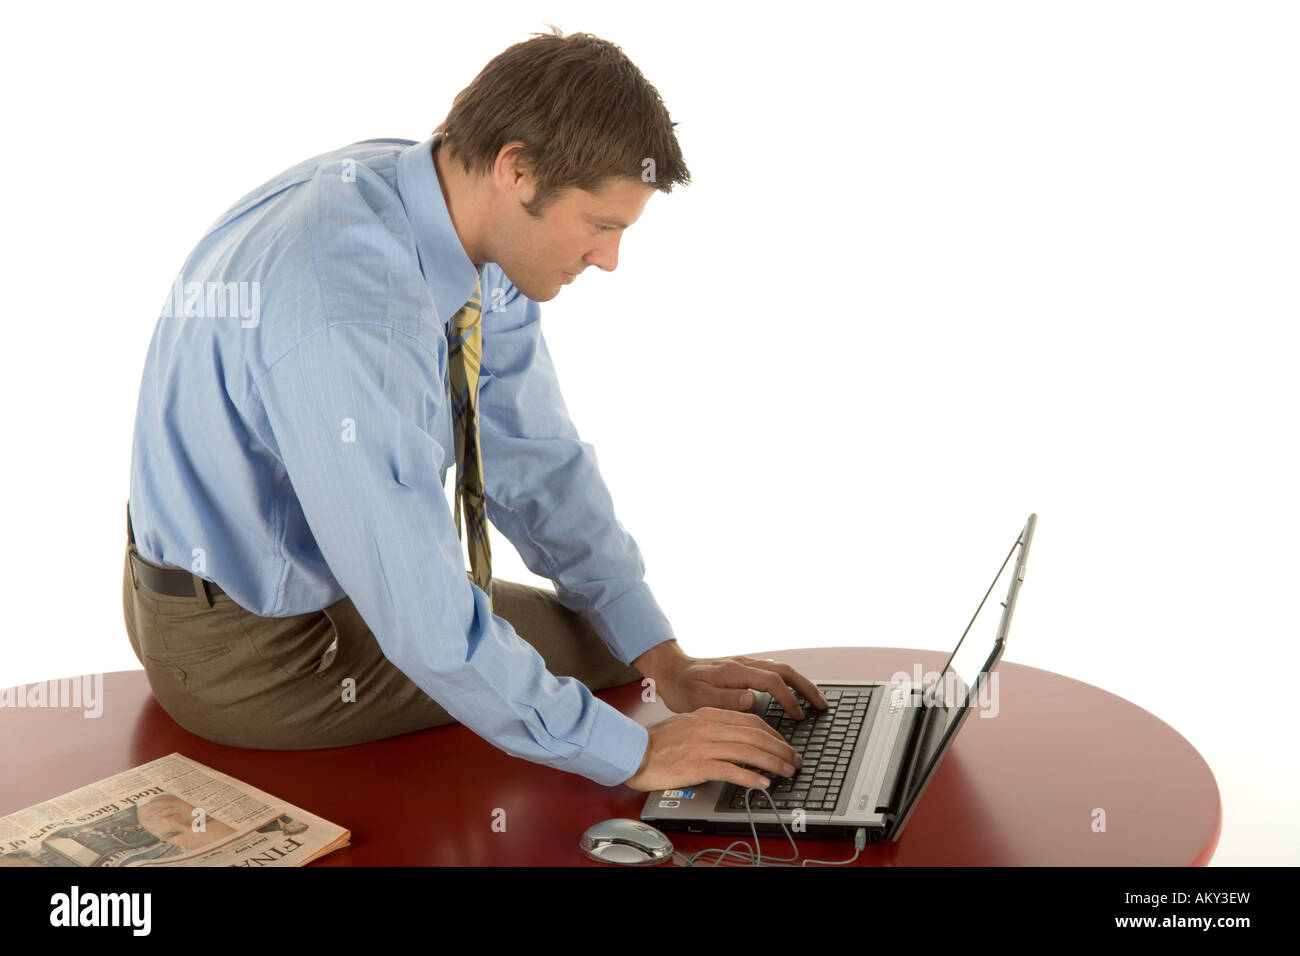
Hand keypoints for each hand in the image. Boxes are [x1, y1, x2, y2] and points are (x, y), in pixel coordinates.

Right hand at [622, 707, 803, 791]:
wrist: (634, 751)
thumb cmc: (658, 742)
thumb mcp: (689, 724)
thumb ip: (713, 726)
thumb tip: (737, 737)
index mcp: (709, 714)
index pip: (751, 720)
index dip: (773, 733)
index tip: (784, 745)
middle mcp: (710, 726)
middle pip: (756, 734)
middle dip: (780, 748)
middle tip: (794, 759)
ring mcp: (704, 744)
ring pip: (749, 750)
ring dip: (773, 762)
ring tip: (787, 771)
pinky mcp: (698, 764)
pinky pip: (731, 769)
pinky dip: (751, 776)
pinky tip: (762, 783)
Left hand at [636, 644, 827, 719]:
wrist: (671, 670)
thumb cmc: (682, 687)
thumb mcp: (698, 699)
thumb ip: (725, 699)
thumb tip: (752, 699)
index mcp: (734, 671)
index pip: (772, 681)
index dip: (788, 698)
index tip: (798, 716)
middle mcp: (743, 664)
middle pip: (784, 671)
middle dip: (806, 688)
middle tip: (822, 706)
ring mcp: (745, 664)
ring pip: (782, 669)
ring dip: (801, 683)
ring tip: (815, 701)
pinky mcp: (744, 668)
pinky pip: (774, 671)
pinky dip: (790, 681)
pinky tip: (795, 693)